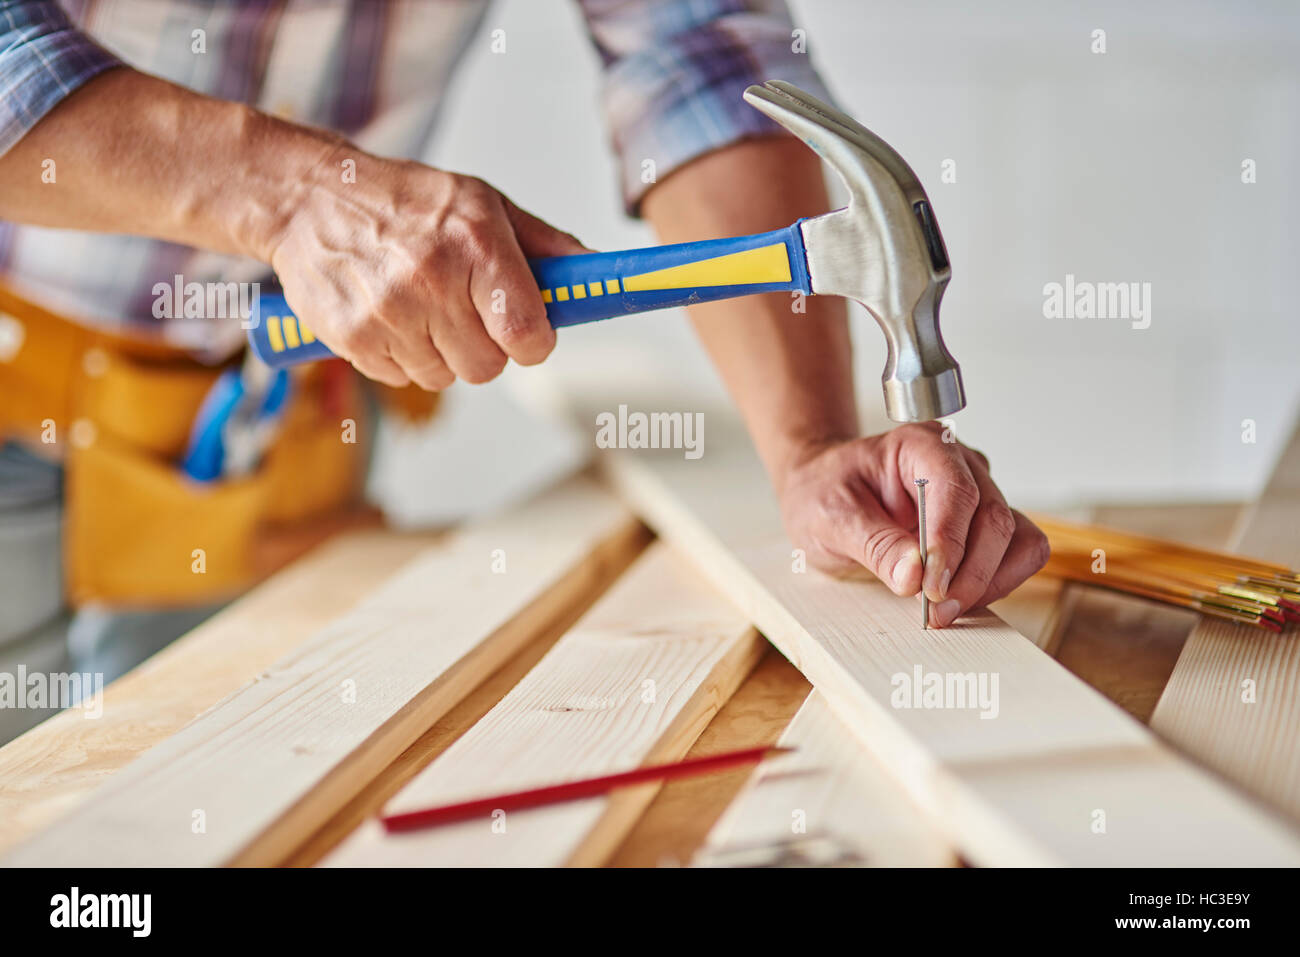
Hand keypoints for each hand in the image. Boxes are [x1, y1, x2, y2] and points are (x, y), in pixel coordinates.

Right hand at [268, 149, 587, 388]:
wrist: (309, 200)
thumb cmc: (405, 201)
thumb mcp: (482, 203)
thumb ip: (543, 244)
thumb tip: (594, 271)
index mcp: (474, 242)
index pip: (526, 333)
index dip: (533, 342)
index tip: (528, 333)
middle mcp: (431, 279)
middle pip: (488, 366)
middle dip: (485, 346)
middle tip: (464, 310)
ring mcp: (388, 312)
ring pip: (445, 377)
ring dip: (441, 353)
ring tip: (420, 306)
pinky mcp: (352, 337)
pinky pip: (402, 378)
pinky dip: (402, 356)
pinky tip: (390, 316)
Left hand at [777, 423, 1049, 626]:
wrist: (820, 492)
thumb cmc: (823, 492)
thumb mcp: (830, 517)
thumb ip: (873, 544)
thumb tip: (914, 574)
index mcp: (919, 446)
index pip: (955, 490)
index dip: (950, 542)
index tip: (932, 585)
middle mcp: (958, 464)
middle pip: (993, 517)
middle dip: (970, 572)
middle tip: (936, 610)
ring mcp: (977, 492)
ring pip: (1015, 537)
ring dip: (989, 580)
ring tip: (947, 608)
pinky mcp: (982, 524)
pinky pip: (1017, 552)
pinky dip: (999, 580)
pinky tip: (962, 598)